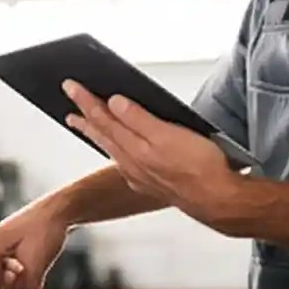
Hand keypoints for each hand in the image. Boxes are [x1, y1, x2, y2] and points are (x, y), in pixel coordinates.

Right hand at [0, 199, 69, 288]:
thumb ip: (29, 286)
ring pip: (10, 288)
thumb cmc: (45, 228)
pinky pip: (19, 283)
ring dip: (24, 285)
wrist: (61, 211)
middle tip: (26, 268)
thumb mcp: (37, 261)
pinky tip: (38, 278)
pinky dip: (29, 285)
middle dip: (15, 286)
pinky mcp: (16, 259)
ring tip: (34, 267)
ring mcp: (5, 255)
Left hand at [62, 79, 238, 225]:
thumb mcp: (170, 136)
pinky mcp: (150, 183)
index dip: (86, 99)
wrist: (220, 202)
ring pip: (110, 147)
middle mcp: (132, 163)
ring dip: (94, 132)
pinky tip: (114, 149)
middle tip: (68, 99)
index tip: (71, 85)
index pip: (103, 117)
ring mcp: (139, 174)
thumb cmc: (202, 169)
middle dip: (84, 114)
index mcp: (134, 148)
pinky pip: (122, 161)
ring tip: (81, 122)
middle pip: (102, 132)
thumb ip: (139, 119)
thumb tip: (114, 102)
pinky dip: (112, 149)